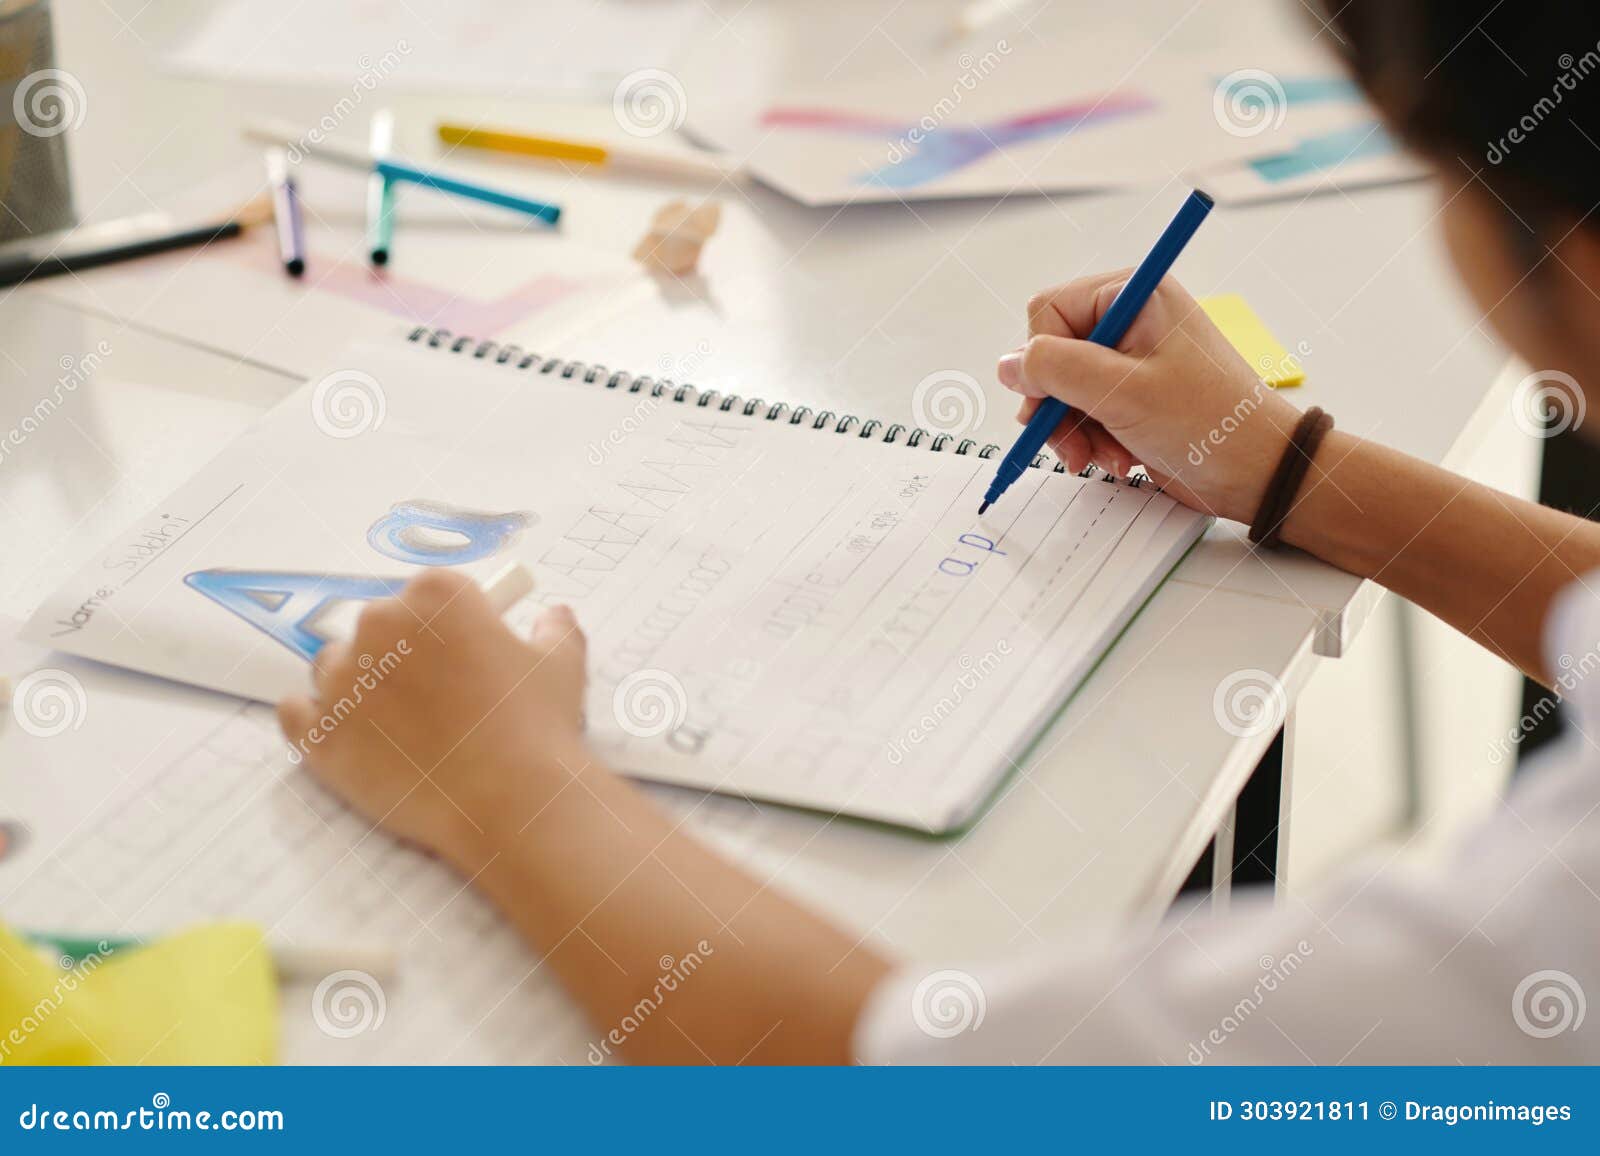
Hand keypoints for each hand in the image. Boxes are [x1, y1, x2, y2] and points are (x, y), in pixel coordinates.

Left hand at [277, 569, 588, 867]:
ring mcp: (341, 680)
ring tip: (394, 726)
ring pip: (332, 667)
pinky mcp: (317, 734)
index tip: (460, 652)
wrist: (510, 800)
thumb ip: (554, 630)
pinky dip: (315, 720)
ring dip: (355, 685)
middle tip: (434, 696)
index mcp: (436, 596)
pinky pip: (295, 712)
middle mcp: (379, 624)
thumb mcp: (561, 665)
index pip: (427, 594)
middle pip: (376, 626)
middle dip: (399, 653)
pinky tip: (347, 738)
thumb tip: (553, 616)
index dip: (444, 625)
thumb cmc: (538, 725)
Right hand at [1000, 272, 1303, 523]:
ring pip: (1064, 390)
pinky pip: (1086, 412)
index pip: (1048, 311)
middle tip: (1071, 443)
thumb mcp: (1122, 392)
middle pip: (1052, 354)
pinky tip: (1117, 459)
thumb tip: (1007, 364)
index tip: (1050, 403)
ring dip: (1074, 430)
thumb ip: (1055, 370)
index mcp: (1134, 295)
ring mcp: (1132, 360)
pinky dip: (1091, 440)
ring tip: (1102, 457)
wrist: (1259, 472)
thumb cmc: (1208, 423)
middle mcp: (1131, 320)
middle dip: (1057, 405)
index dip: (1040, 361)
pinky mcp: (1134, 396)